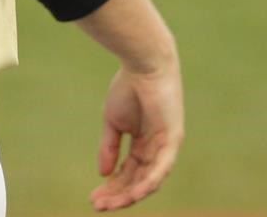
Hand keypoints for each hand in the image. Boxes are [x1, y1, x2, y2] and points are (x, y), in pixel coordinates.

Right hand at [89, 65, 184, 210]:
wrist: (143, 65)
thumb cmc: (128, 88)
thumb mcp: (113, 123)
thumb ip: (109, 148)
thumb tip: (103, 174)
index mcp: (143, 143)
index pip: (128, 172)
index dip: (111, 187)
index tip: (93, 198)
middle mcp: (156, 148)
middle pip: (136, 180)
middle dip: (117, 194)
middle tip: (97, 206)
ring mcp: (166, 146)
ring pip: (148, 180)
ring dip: (129, 194)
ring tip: (108, 204)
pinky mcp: (173, 140)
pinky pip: (161, 169)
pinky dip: (147, 182)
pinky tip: (133, 194)